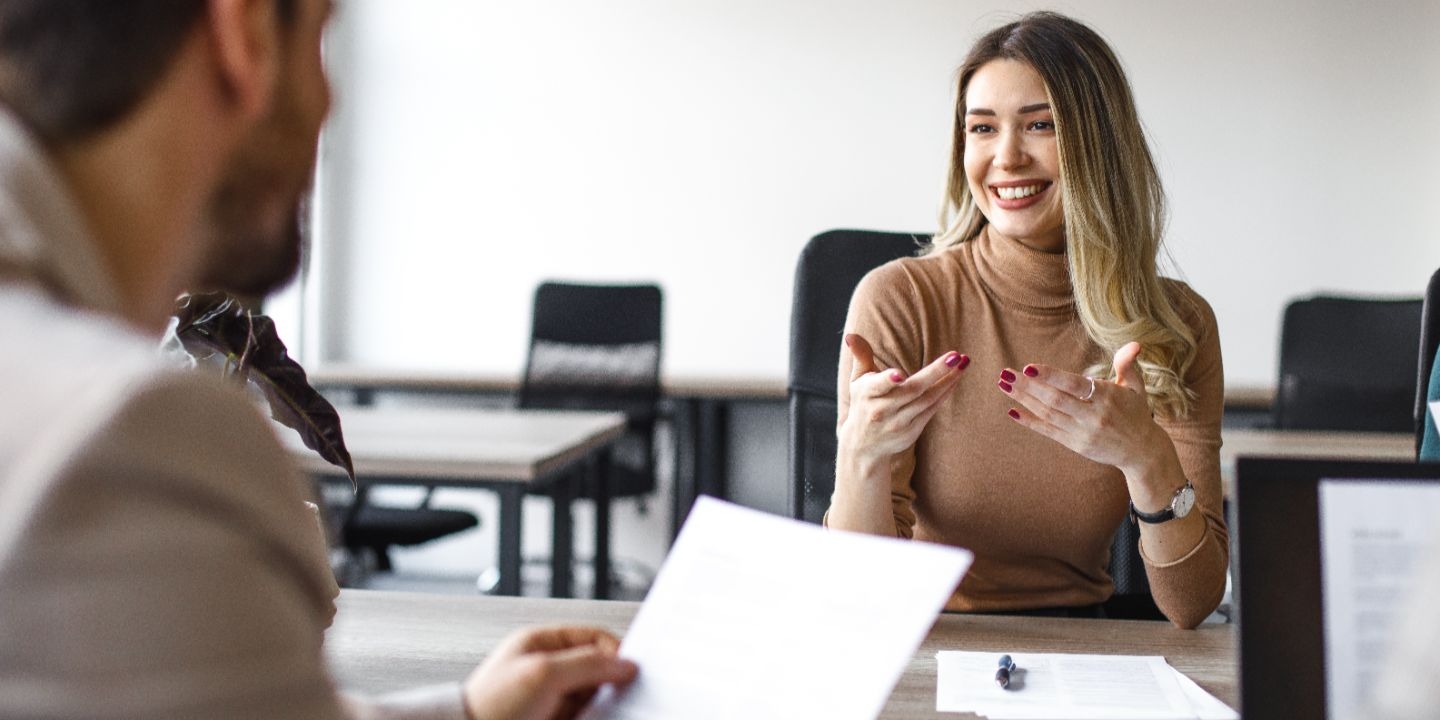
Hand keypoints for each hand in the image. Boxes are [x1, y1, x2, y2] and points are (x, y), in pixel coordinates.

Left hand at [463, 625, 637, 719]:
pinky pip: (583, 716)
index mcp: (539, 643)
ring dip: (600, 704)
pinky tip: (588, 719)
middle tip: (616, 694)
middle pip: (595, 668)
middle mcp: (544, 668)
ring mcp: (548, 697)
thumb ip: (588, 664)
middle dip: (607, 681)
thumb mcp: (544, 674)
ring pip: (591, 695)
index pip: (591, 636)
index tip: (629, 670)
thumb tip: (624, 664)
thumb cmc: (489, 707)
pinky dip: (591, 718)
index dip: (614, 650)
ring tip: (596, 713)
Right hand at [838, 333, 967, 462]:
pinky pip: (931, 409)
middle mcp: (881, 410)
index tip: (900, 374)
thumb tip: (851, 336)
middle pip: (912, 390)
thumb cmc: (863, 403)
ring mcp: (898, 423)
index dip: (888, 380)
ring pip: (927, 399)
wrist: (863, 445)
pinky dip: (944, 394)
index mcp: (866, 394)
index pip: (877, 386)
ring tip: (963, 363)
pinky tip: (955, 379)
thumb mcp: (857, 381)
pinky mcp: (911, 432)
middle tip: (955, 356)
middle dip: (935, 372)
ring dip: (948, 381)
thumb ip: (861, 357)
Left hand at [998, 342, 1168, 475]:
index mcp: (1107, 397)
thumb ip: (1127, 364)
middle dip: (1028, 386)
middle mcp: (1093, 416)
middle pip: (1055, 400)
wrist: (1141, 451)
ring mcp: (1083, 432)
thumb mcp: (1136, 387)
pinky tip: (1012, 410)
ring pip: (1048, 414)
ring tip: (1004, 385)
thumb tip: (1134, 344)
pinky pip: (1048, 431)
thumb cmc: (1136, 412)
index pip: (1074, 385)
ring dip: (1023, 399)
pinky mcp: (1075, 445)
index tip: (1029, 367)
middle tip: (1006, 373)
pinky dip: (1030, 421)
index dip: (1051, 376)